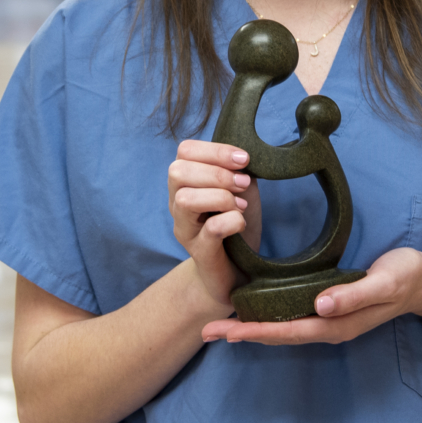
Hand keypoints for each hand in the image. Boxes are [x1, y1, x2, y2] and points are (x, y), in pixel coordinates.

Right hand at [167, 139, 262, 308]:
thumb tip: (243, 156)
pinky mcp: (199, 252)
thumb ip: (238, 171)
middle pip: (177, 171)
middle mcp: (177, 204)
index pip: (185, 151)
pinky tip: (241, 223)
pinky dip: (232, 220)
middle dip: (216, 173)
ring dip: (221, 196)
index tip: (244, 160)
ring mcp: (185, 229)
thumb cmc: (237, 227)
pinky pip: (210, 229)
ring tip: (240, 206)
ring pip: (186, 199)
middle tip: (242, 184)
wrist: (238, 272)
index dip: (215, 150)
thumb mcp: (241, 191)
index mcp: (186, 183)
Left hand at [200, 248, 421, 344]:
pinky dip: (270, 316)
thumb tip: (319, 306)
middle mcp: (329, 326)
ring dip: (252, 327)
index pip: (287, 331)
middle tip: (206, 331)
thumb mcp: (384, 281)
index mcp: (338, 323)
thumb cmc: (406, 275)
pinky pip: (294, 317)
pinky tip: (254, 311)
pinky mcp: (331, 308)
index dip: (254, 331)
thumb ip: (353, 294)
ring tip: (220, 325)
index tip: (224, 332)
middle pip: (279, 333)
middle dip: (242, 333)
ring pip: (284, 327)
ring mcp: (330, 320)